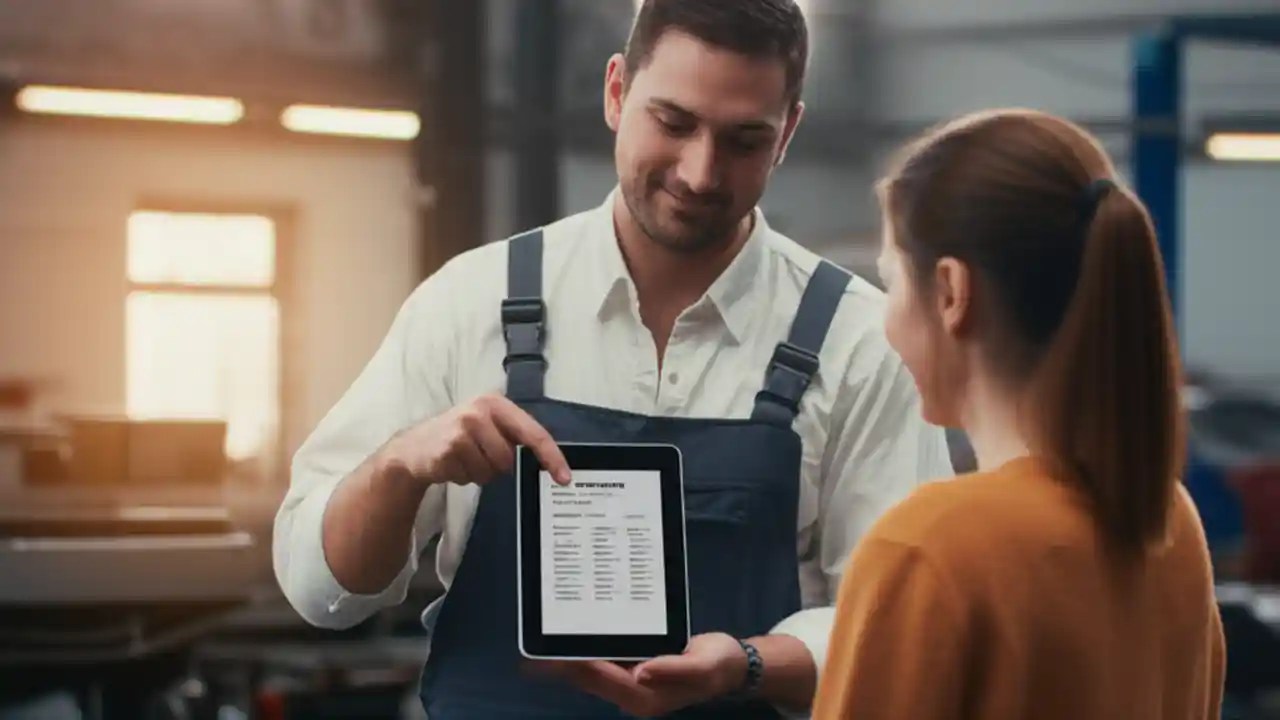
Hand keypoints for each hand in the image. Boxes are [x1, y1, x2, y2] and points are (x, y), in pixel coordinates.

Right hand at [379, 394, 570, 487]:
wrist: (413, 447)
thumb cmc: (459, 437)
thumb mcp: (488, 427)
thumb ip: (514, 437)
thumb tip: (548, 461)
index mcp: (497, 404)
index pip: (534, 433)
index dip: (551, 457)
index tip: (564, 477)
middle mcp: (480, 411)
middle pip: (509, 459)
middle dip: (497, 466)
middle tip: (477, 456)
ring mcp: (463, 428)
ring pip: (491, 471)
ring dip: (479, 473)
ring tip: (462, 459)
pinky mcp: (449, 448)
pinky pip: (471, 477)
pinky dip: (463, 477)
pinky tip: (451, 464)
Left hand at [533, 633, 747, 716]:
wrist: (731, 666)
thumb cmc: (718, 665)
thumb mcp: (702, 666)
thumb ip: (673, 670)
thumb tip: (640, 671)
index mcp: (645, 697)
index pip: (601, 678)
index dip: (575, 666)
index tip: (550, 652)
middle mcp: (633, 693)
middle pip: (589, 678)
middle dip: (561, 665)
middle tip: (532, 648)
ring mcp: (632, 683)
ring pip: (593, 671)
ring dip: (570, 658)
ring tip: (543, 639)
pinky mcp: (633, 672)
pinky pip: (603, 662)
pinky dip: (587, 650)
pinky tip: (574, 635)